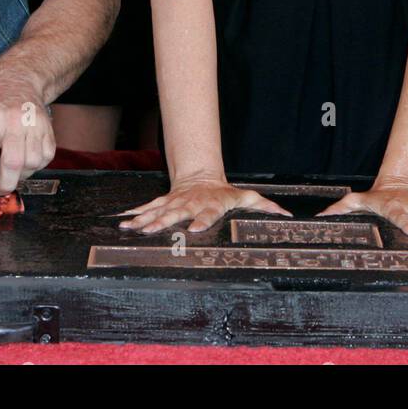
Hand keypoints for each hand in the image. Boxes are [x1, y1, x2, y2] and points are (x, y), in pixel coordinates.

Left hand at [0, 76, 55, 197]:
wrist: (17, 80)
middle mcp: (15, 120)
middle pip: (13, 163)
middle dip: (4, 184)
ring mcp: (36, 124)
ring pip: (31, 163)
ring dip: (19, 176)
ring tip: (9, 172)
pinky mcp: (49, 129)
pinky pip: (45, 158)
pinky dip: (34, 166)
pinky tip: (23, 161)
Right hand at [118, 178, 289, 232]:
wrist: (202, 176)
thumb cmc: (226, 193)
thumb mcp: (247, 198)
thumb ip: (265, 207)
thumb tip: (286, 215)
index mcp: (210, 205)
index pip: (206, 213)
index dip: (202, 220)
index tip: (195, 229)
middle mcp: (190, 204)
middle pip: (176, 214)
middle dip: (163, 223)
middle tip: (152, 232)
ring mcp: (175, 203)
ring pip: (157, 211)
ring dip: (143, 221)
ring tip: (129, 229)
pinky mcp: (164, 203)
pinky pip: (147, 209)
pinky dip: (134, 215)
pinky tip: (122, 223)